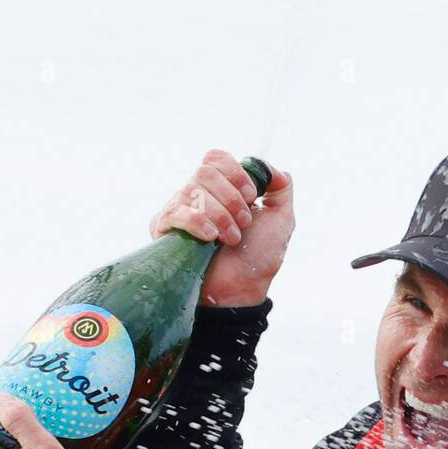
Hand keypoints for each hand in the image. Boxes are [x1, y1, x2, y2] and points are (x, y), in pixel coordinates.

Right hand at [149, 148, 293, 307]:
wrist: (240, 290)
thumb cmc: (258, 259)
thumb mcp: (281, 220)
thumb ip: (282, 189)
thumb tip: (275, 169)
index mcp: (222, 188)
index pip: (217, 158)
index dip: (235, 173)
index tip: (252, 196)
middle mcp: (198, 195)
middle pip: (206, 171)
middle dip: (231, 198)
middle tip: (243, 224)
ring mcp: (180, 210)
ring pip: (194, 190)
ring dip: (220, 215)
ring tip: (230, 239)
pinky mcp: (165, 228)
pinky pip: (177, 212)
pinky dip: (199, 223)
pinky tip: (210, 239)